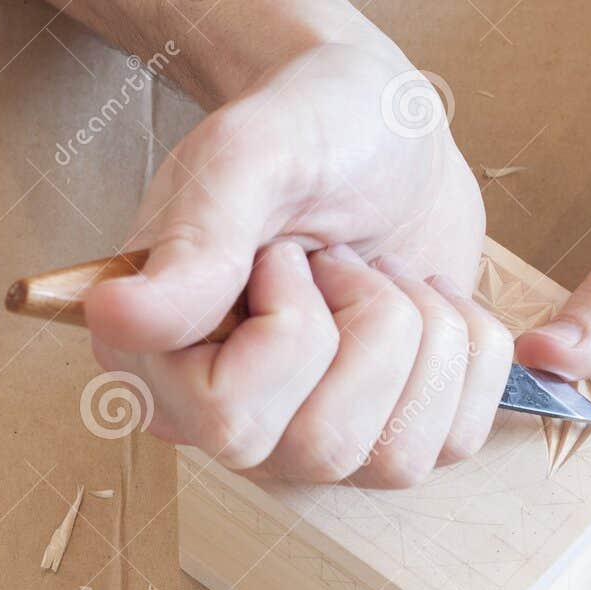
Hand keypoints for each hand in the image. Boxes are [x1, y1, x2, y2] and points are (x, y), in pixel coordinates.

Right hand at [81, 19, 510, 487]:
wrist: (386, 129)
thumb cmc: (312, 130)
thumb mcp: (252, 156)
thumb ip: (196, 241)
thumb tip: (118, 320)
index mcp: (160, 361)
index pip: (229, 420)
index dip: (289, 328)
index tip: (286, 253)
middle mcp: (227, 423)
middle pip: (326, 447)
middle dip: (370, 325)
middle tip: (343, 259)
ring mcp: (314, 443)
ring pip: (399, 459)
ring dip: (424, 338)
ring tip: (385, 278)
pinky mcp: (392, 437)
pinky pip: (458, 442)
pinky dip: (472, 353)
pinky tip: (430, 301)